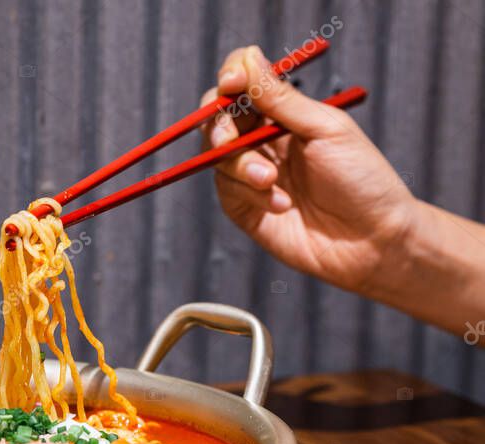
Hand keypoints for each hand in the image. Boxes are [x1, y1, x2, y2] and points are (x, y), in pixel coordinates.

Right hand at [201, 46, 417, 294]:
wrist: (371, 240)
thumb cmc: (360, 179)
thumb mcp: (324, 128)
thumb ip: (280, 98)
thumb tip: (248, 57)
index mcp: (284, 113)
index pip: (242, 84)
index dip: (230, 78)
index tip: (231, 84)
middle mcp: (262, 140)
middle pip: (217, 118)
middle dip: (218, 126)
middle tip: (229, 140)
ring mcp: (249, 174)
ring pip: (216, 156)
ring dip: (241, 166)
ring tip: (271, 181)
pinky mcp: (243, 209)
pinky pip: (227, 191)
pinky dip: (251, 195)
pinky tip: (283, 205)